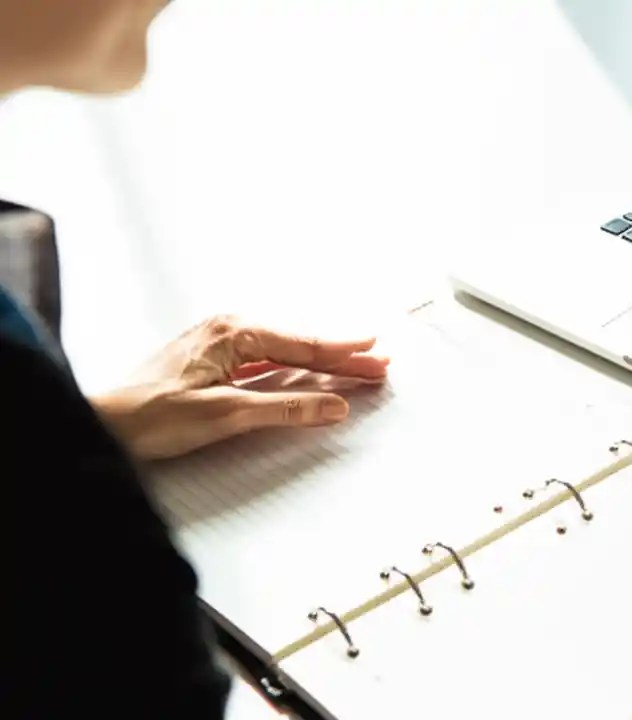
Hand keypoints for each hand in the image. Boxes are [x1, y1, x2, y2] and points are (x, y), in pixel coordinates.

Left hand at [91, 315, 389, 460]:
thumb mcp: (226, 414)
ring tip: (355, 364)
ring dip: (321, 359)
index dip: (345, 354)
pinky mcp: (212, 361)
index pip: (304, 345)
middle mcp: (229, 329)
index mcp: (235, 333)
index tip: (378, 354)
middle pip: (299, 344)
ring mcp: (219, 344)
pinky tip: (308, 371)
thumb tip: (334, 406)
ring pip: (284, 350)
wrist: (104, 423)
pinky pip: (267, 360)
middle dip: (341, 354)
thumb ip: (285, 409)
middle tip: (380, 362)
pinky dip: (294, 366)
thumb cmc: (153, 416)